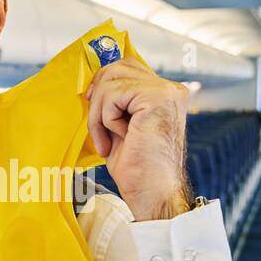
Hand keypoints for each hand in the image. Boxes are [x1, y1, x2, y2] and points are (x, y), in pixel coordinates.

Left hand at [85, 56, 192, 220]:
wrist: (153, 194)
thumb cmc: (137, 169)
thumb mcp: (121, 126)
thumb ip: (114, 102)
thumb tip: (90, 84)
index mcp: (164, 94)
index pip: (126, 66)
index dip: (103, 84)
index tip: (92, 107)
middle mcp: (169, 89)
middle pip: (117, 67)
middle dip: (98, 97)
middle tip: (98, 128)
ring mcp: (166, 91)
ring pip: (111, 81)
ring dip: (99, 112)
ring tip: (108, 138)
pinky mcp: (157, 98)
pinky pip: (112, 94)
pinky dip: (105, 119)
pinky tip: (118, 138)